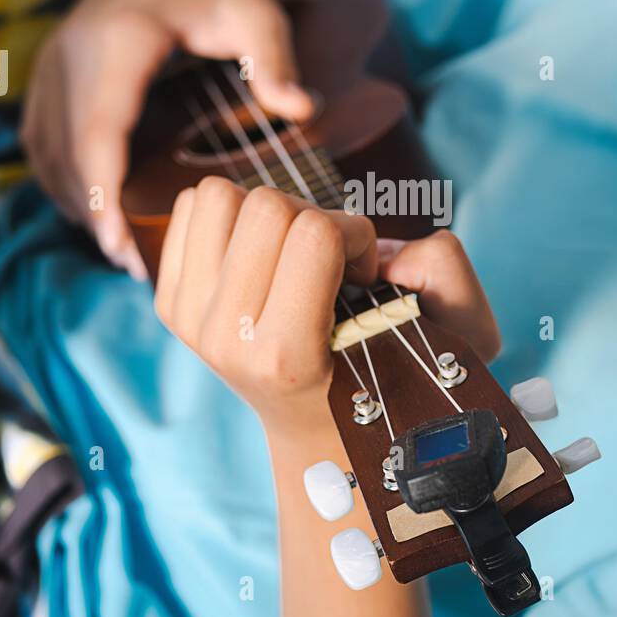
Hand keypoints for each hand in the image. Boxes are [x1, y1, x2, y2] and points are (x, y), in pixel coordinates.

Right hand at [22, 0, 370, 276]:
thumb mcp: (259, 11)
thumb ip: (277, 59)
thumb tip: (303, 110)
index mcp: (120, 37)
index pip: (101, 131)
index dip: (105, 194)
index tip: (122, 246)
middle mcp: (75, 48)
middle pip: (70, 150)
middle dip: (96, 213)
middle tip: (137, 267)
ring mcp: (57, 58)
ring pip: (49, 148)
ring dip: (78, 201)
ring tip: (122, 250)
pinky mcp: (53, 69)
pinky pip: (43, 135)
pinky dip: (63, 178)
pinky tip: (96, 212)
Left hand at [153, 180, 499, 428]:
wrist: (316, 421)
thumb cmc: (384, 370)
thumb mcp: (447, 336)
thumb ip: (443, 275)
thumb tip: (383, 250)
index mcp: (287, 355)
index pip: (314, 233)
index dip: (354, 235)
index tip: (363, 272)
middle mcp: (226, 340)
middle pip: (266, 204)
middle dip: (313, 218)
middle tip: (330, 261)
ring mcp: (189, 321)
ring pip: (222, 196)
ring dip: (268, 213)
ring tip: (292, 254)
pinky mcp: (169, 300)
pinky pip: (192, 205)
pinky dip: (230, 215)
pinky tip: (257, 253)